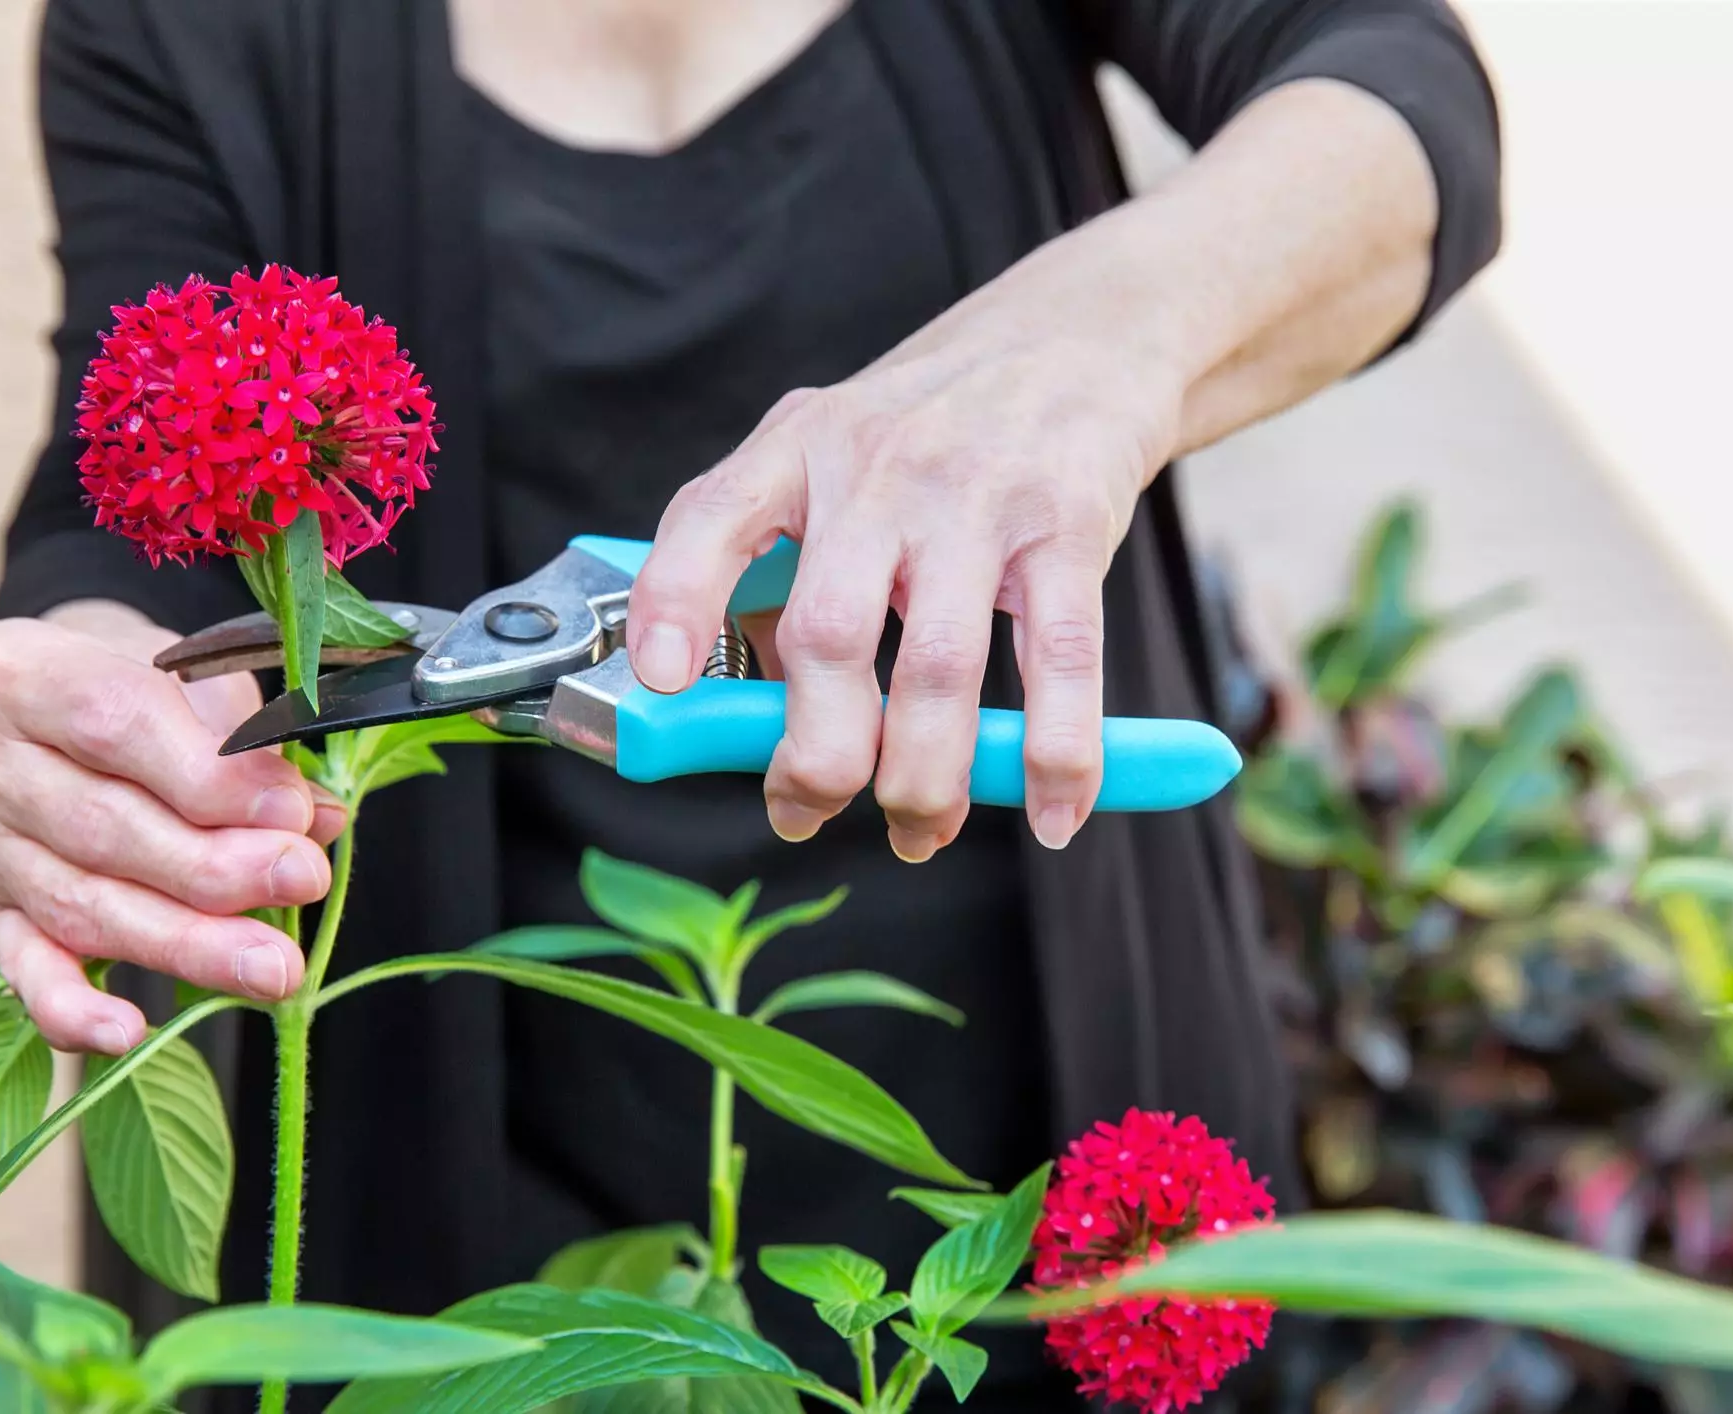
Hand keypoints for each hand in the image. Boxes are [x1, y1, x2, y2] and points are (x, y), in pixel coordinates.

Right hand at [0, 602, 344, 1052]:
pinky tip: (129, 1033)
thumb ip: (241, 733)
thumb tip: (309, 813)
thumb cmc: (133, 682)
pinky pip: (23, 971)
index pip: (114, 725)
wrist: (55, 705)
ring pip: (83, 906)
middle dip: (215, 868)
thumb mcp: (184, 671)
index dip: (209, 778)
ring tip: (273, 966)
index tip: (291, 811)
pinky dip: (74, 1009)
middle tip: (303, 882)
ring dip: (186, 945)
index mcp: (13, 670)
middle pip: (102, 828)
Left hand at [626, 271, 1179, 861]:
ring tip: (920, 831)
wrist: (1072, 338)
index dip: (677, 602)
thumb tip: (745, 719)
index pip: (711, 518)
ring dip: (925, 778)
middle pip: (829, 633)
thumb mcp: (830, 458)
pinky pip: (1061, 660)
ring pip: (940, 667)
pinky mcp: (1069, 528)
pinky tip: (1052, 812)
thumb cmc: (928, 428)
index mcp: (797, 448)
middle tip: (809, 810)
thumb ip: (777, 564)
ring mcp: (977, 499)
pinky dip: (1056, 754)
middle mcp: (879, 469)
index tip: (661, 683)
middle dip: (819, 754)